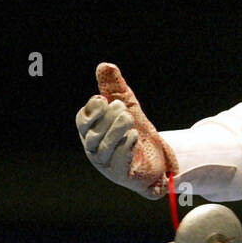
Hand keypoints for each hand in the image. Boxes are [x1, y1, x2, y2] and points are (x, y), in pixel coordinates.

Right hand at [76, 63, 178, 198]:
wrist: (159, 161)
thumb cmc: (136, 133)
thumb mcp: (129, 108)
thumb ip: (116, 89)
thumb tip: (105, 65)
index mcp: (92, 133)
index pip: (82, 121)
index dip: (91, 111)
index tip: (103, 98)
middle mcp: (95, 150)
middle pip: (91, 135)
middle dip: (105, 119)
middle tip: (120, 105)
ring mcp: (108, 166)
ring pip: (103, 150)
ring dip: (114, 132)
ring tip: (128, 118)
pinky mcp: (124, 176)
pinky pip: (119, 165)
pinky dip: (124, 150)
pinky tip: (133, 136)